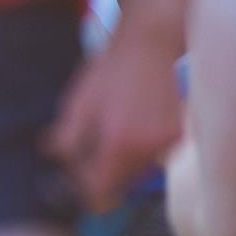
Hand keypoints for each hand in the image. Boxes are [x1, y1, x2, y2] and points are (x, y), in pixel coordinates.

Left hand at [44, 27, 183, 211]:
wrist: (152, 42)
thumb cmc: (112, 70)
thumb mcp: (79, 102)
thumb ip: (67, 138)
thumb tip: (56, 161)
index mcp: (119, 143)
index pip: (102, 191)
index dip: (86, 192)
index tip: (76, 185)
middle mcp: (149, 149)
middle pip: (121, 185)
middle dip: (102, 177)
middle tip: (85, 156)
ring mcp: (169, 143)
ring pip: (138, 172)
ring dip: (120, 163)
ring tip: (108, 132)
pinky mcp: (179, 134)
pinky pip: (153, 156)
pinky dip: (138, 150)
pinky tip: (129, 125)